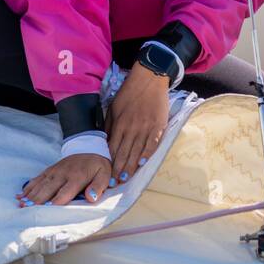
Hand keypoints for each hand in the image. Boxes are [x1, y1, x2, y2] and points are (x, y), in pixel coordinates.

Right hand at [16, 153, 111, 207]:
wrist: (89, 148)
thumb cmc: (98, 166)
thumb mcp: (105, 175)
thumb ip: (99, 186)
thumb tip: (91, 197)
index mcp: (77, 177)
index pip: (64, 192)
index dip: (55, 203)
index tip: (46, 212)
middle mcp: (63, 174)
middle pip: (48, 189)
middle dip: (38, 200)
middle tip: (27, 211)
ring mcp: (54, 171)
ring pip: (40, 184)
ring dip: (30, 195)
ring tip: (21, 205)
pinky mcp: (50, 170)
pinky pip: (38, 179)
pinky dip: (29, 187)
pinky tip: (21, 195)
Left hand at [104, 62, 169, 182]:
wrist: (148, 79)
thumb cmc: (129, 93)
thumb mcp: (114, 107)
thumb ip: (109, 125)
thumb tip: (104, 142)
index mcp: (119, 123)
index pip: (113, 148)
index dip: (109, 163)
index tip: (106, 175)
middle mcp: (131, 127)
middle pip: (124, 153)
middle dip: (118, 170)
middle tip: (114, 184)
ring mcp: (145, 127)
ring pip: (137, 151)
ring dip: (131, 166)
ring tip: (125, 179)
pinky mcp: (158, 126)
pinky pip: (152, 143)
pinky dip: (147, 154)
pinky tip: (143, 164)